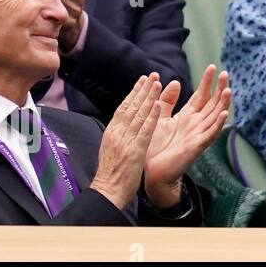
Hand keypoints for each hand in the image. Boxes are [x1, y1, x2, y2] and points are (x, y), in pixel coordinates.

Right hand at [90, 74, 162, 209]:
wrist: (107, 191)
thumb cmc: (111, 173)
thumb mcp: (112, 148)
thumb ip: (119, 133)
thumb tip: (124, 120)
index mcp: (112, 132)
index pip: (123, 107)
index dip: (134, 93)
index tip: (142, 80)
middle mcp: (117, 133)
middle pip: (131, 106)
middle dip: (142, 89)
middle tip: (152, 75)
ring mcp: (126, 141)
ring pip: (138, 114)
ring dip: (149, 97)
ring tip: (157, 83)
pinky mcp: (135, 150)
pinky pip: (145, 130)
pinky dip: (151, 115)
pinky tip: (158, 104)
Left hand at [144, 65, 230, 208]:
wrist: (151, 172)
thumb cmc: (155, 147)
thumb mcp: (160, 118)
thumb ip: (168, 101)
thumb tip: (176, 81)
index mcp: (188, 117)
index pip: (201, 96)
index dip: (207, 82)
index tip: (212, 67)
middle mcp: (196, 124)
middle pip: (212, 103)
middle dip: (219, 88)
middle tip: (225, 73)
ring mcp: (198, 135)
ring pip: (214, 116)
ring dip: (222, 104)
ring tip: (228, 90)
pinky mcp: (196, 147)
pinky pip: (210, 134)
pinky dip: (217, 124)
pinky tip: (224, 114)